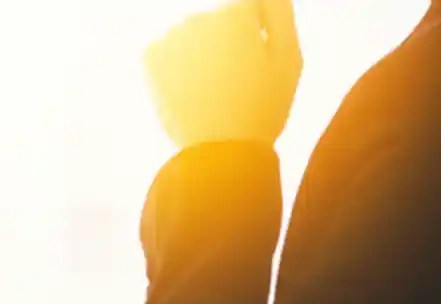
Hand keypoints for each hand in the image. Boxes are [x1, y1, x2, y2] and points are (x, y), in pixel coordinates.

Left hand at [145, 0, 302, 147]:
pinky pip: (169, 50)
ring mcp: (171, 36)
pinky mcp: (150, 56)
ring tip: (212, 88)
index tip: (256, 63)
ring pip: (193, 35)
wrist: (219, 152)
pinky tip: (190, 89)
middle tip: (235, 81)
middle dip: (227, 41)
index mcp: (236, 11)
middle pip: (218, 19)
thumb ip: (280, 11)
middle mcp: (199, 16)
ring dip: (201, 53)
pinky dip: (178, 66)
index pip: (250, 6)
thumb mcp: (289, 56)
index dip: (258, 34)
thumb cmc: (263, 107)